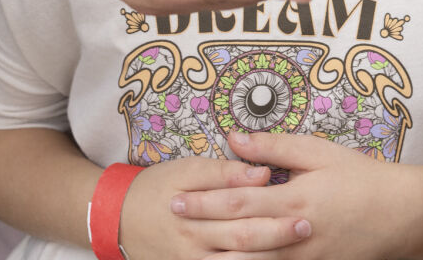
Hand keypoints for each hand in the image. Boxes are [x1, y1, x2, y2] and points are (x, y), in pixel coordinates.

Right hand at [118, 156, 306, 259]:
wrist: (116, 218)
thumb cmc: (156, 187)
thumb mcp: (184, 170)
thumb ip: (223, 172)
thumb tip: (261, 172)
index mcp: (194, 213)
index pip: (239, 214)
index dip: (272, 214)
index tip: (302, 211)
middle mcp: (194, 245)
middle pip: (243, 244)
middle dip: (278, 239)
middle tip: (305, 230)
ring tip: (295, 253)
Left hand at [169, 132, 397, 259]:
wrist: (402, 215)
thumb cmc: (360, 178)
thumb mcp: (319, 152)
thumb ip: (275, 147)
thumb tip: (235, 138)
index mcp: (293, 200)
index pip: (238, 200)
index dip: (204, 201)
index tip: (176, 198)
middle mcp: (294, 234)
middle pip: (237, 234)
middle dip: (202, 228)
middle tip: (171, 222)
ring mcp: (304, 259)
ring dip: (220, 257)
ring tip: (192, 252)